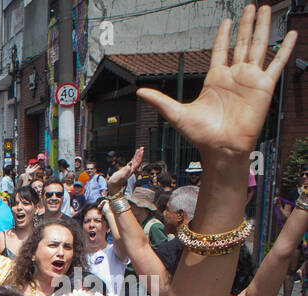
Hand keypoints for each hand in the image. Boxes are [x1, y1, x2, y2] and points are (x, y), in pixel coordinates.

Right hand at [108, 147, 142, 190]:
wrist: (113, 184)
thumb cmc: (116, 181)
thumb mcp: (120, 176)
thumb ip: (126, 170)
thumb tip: (130, 164)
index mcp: (131, 171)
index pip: (137, 162)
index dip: (139, 157)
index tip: (141, 151)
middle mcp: (132, 170)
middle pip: (138, 161)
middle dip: (140, 154)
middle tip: (142, 147)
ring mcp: (129, 169)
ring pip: (135, 161)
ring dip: (138, 155)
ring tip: (140, 149)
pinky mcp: (126, 168)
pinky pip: (132, 161)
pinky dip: (134, 157)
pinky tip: (135, 154)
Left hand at [137, 5, 294, 161]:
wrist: (221, 148)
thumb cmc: (201, 135)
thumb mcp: (177, 114)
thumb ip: (160, 101)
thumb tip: (139, 92)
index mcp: (215, 80)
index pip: (221, 50)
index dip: (224, 35)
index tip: (227, 20)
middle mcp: (234, 76)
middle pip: (241, 43)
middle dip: (246, 24)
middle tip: (250, 6)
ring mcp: (250, 80)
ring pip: (258, 46)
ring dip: (261, 28)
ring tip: (265, 9)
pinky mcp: (264, 86)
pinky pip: (277, 63)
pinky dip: (284, 48)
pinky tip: (290, 34)